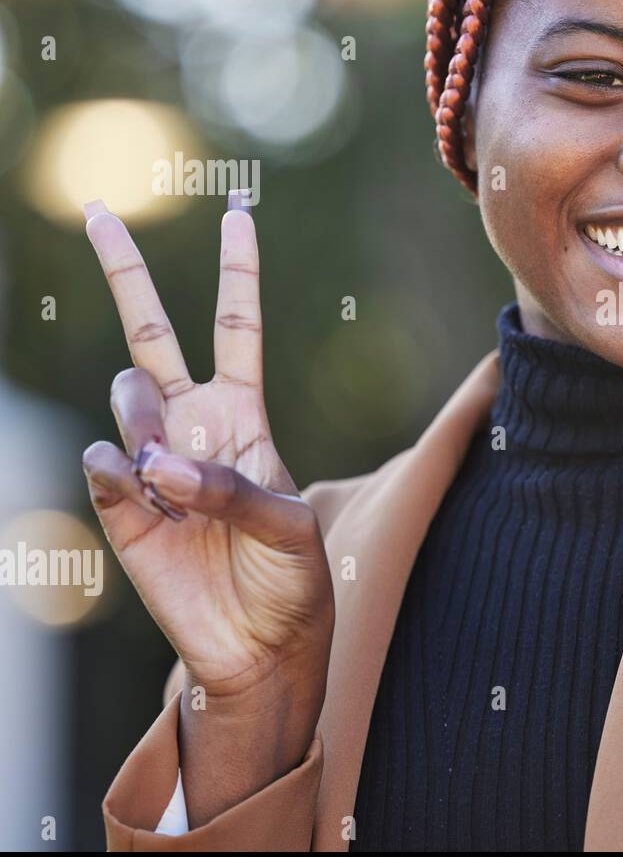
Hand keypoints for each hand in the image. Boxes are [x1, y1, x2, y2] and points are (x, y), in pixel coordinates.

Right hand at [81, 194, 333, 823]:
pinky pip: (103, 465)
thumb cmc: (292, 578)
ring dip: (149, 429)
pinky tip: (150, 498)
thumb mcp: (290, 524)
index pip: (235, 328)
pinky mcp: (120, 507)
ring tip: (178, 481)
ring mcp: (151, 463)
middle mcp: (192, 428)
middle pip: (151, 334)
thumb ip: (229, 486)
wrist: (260, 647)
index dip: (237, 272)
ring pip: (126, 401)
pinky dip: (123, 476)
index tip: (238, 211)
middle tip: (97, 209)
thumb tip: (152, 462)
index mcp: (243, 416)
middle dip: (125, 271)